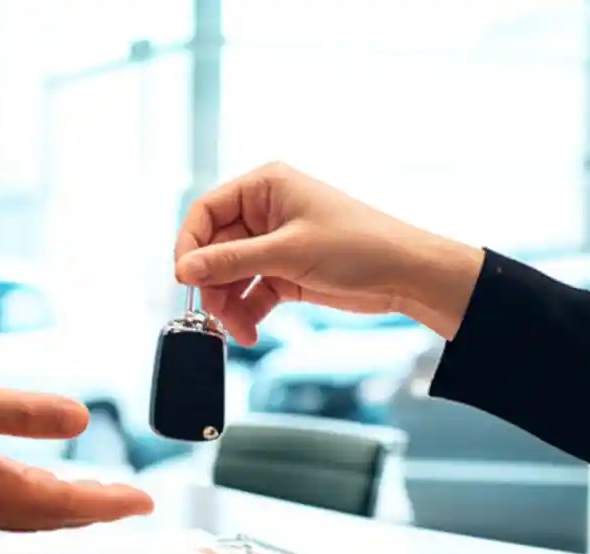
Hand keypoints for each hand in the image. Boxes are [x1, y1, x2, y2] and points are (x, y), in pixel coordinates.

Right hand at [0, 369, 153, 530]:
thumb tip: (79, 417)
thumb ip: (21, 412)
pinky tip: (43, 485)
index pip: (64, 504)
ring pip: (32, 512)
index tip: (143, 501)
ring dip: (70, 505)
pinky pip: (9, 505)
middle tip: (133, 501)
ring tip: (102, 496)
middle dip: (96, 508)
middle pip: (53, 515)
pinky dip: (40, 498)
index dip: (107, 503)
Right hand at [173, 162, 484, 342]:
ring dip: (228, 304)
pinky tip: (249, 331)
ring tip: (237, 329)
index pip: (206, 211)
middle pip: (214, 248)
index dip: (190, 244)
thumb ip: (231, 261)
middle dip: (213, 284)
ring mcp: (274, 243)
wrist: (406, 275)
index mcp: (265, 187)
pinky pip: (250, 292)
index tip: (183, 278)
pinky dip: (246, 312)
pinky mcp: (285, 272)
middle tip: (213, 313)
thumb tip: (184, 268)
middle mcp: (265, 211)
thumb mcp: (288, 252)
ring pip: (230, 275)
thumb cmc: (359, 245)